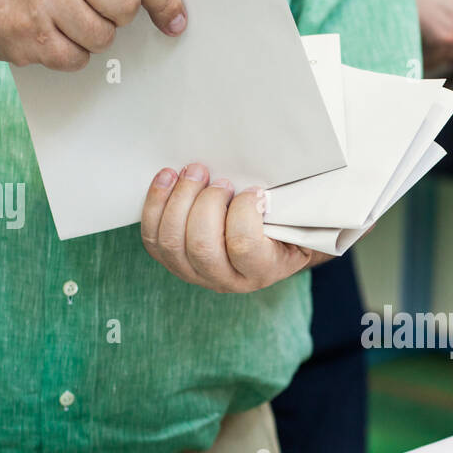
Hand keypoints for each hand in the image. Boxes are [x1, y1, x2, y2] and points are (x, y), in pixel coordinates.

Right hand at [0, 0, 187, 70]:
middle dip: (119, 17)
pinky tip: (50, 34)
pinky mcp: (30, 34)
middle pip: (126, 5)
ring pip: (104, 37)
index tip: (175, 21)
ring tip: (66, 19)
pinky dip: (70, 54)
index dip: (165, 0)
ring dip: (93, 38)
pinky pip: (77, 59)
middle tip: (97, 10)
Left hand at [141, 162, 318, 291]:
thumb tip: (271, 185)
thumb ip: (290, 208)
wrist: (269, 245)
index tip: (255, 191)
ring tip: (194, 172)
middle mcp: (228, 280)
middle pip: (201, 246)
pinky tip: (168, 178)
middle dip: (205, 202)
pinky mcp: (173, 262)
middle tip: (220, 180)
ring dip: (179, 198)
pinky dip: (156, 203)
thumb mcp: (299, 220)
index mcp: (263, 270)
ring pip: (172, 241)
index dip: (244, 211)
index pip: (244, 246)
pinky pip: (153, 237)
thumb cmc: (284, 225)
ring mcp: (196, 274)